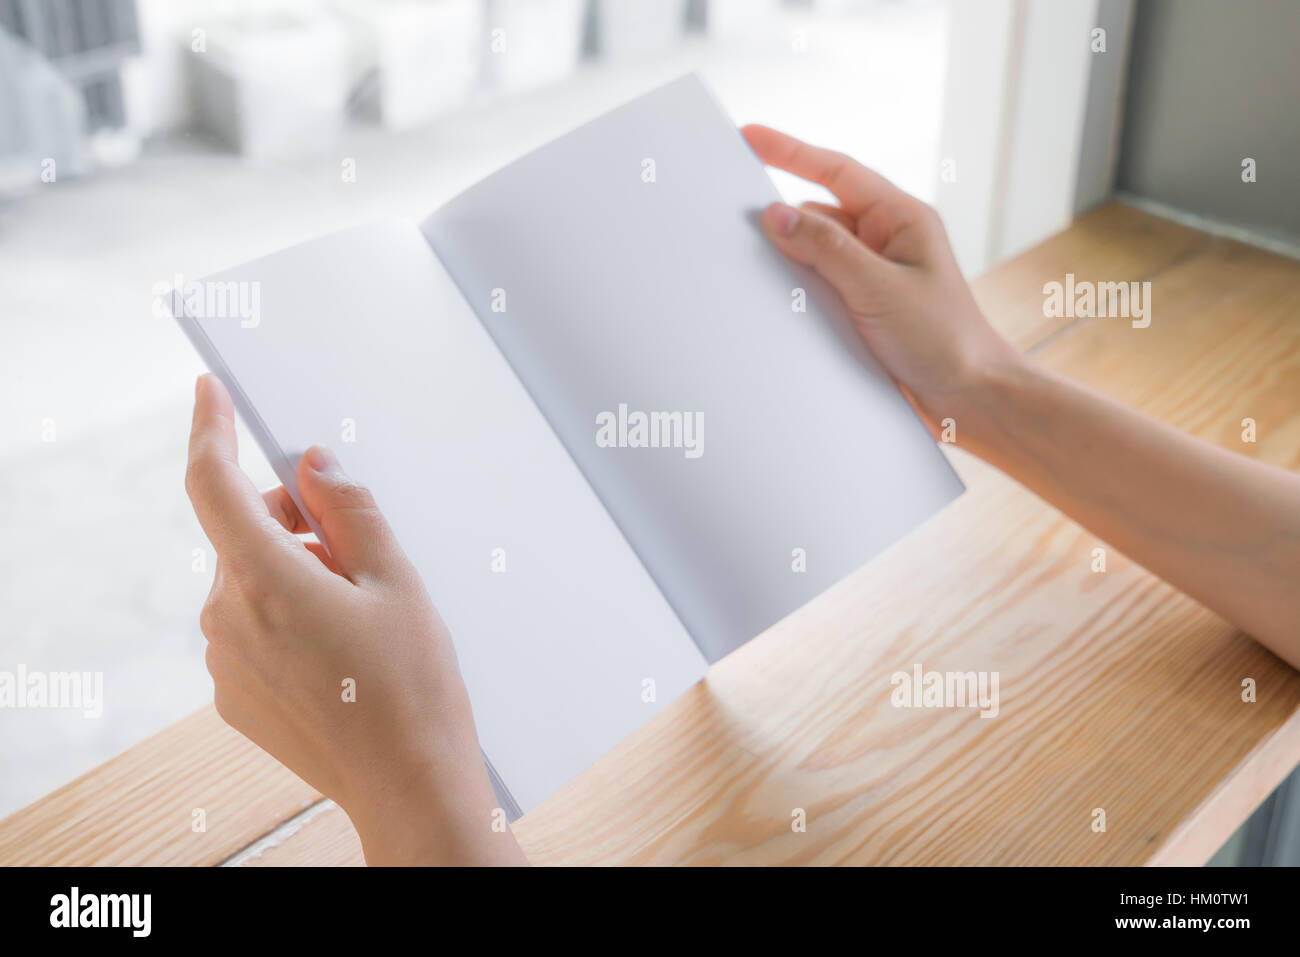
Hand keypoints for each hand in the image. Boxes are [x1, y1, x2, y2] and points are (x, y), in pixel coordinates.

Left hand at [185, 374, 525, 864]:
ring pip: (250, 582)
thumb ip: (349, 510)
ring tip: (360, 616)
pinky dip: (286, 618)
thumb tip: (312, 464)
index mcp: (267, 581)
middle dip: (293, 523)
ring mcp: (225, 662)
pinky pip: (250, 628)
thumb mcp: (396, 581)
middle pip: (244, 535)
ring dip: (295, 574)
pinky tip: (340, 652)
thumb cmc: (412, 687)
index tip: (209, 392)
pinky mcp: (234, 695)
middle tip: (358, 549)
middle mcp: (228, 620)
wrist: (408, 783)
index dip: (209, 429)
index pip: (214, 484)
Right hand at [743, 124, 1020, 429]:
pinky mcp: (863, 309)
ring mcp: (873, 276)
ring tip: (754, 271)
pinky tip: (778, 306)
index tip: (748, 137)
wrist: (970, 399)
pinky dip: (797, 294)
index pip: (836, 172)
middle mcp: (886, 241)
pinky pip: (819, 288)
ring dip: (789, 263)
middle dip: (780, 218)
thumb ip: (827, 249)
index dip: (789, 150)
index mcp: (901, 219)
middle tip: (733, 220)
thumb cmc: (944, 340)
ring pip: (815, 254)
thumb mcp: (879, 289)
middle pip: (819, 214)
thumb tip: (775, 215)